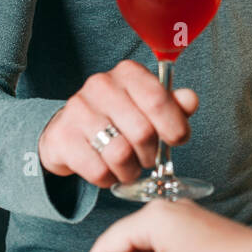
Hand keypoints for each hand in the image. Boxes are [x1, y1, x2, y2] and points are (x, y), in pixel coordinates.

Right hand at [39, 60, 198, 186]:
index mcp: (128, 73)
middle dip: (151, 154)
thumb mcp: (148, 106)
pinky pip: (98, 171)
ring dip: (130, 170)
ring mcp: (78, 110)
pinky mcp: (62, 138)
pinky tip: (107, 169)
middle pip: (143, 133)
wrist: (70, 130)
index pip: (158, 100)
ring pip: (120, 155)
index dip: (174, 126)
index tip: (177, 139)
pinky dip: (109, 179)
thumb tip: (189, 100)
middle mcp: (101, 85)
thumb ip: (173, 104)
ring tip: (128, 166)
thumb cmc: (119, 117)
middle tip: (147, 157)